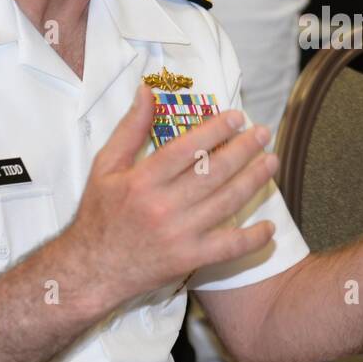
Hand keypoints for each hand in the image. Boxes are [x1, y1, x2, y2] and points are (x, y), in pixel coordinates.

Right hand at [66, 85, 279, 305]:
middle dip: (244, 150)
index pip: (186, 149)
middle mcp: (162, 206)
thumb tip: (147, 91)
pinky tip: (269, 226)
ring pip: (226, 203)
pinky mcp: (189, 260)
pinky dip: (251, 238)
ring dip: (253, 181)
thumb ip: (130, 129)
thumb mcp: (105, 167)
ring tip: (271, 162)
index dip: (215, 130)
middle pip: (213, 173)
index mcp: (142, 180)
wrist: (90, 270)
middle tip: (263, 133)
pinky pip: (227, 248)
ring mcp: (178, 235)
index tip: (237, 117)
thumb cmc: (99, 215)